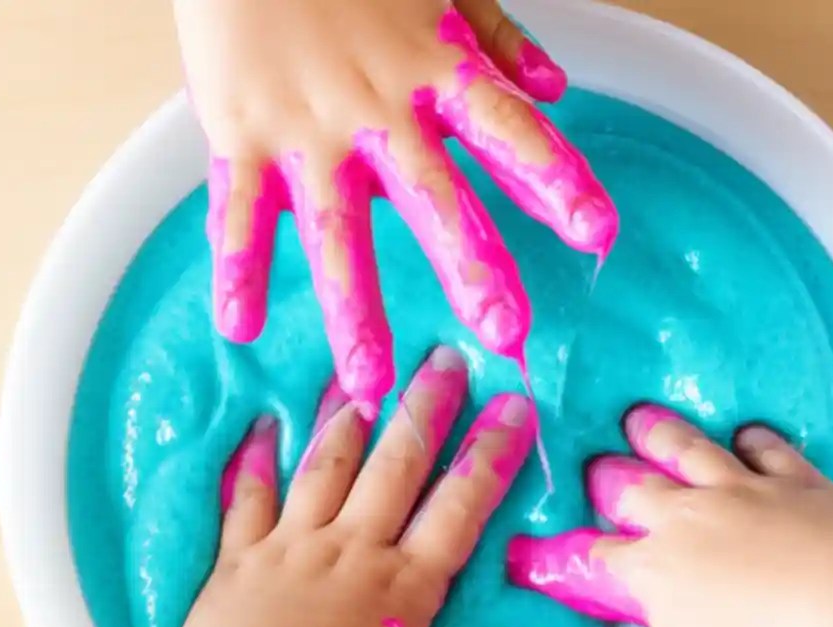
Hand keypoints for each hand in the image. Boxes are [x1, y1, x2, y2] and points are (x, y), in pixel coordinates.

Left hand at [130, 346, 570, 626]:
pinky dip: (255, 458)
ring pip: (326, 465)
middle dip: (426, 409)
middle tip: (445, 357)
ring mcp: (291, 547)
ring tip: (367, 372)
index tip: (514, 405)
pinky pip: (248, 496)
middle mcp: (351, 550)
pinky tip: (263, 424)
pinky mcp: (239, 558)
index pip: (460, 506)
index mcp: (403, 587)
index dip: (490, 454)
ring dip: (350, 416)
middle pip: (396, 465)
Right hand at [175, 0, 617, 415]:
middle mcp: (377, 108)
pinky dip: (235, 267)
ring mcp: (307, 127)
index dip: (553, 179)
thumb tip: (558, 89)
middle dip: (470, 264)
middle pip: (433, 196)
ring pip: (333, 227)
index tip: (597, 231)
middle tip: (505, 332)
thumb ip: (497, 38)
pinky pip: (237, 211)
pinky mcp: (240, 133)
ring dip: (353, 306)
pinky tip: (240, 327)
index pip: (507, 130)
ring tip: (371, 382)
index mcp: (433, 70)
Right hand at [506, 406, 832, 626]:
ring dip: (661, 435)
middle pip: (635, 491)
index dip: (561, 558)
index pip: (594, 560)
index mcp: (655, 572)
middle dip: (608, 480)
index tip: (534, 554)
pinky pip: (766, 450)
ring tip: (640, 419)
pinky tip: (746, 434)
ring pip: (690, 453)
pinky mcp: (797, 481)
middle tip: (594, 468)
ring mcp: (744, 491)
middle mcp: (689, 518)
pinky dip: (752, 441)